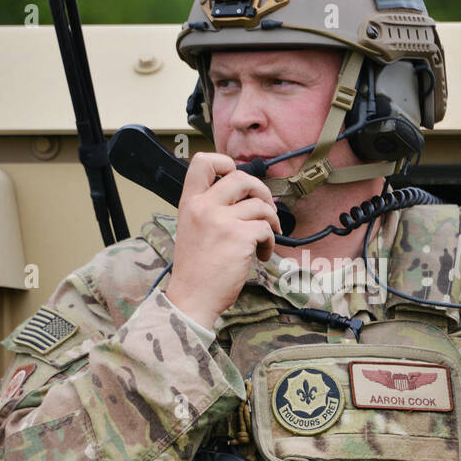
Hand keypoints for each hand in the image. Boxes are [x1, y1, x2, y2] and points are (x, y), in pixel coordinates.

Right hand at [164, 152, 281, 329]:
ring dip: (271, 220)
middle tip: (266, 208)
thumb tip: (244, 196)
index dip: (225, 162)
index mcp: (189, 203)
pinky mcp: (239, 237)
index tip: (237, 178)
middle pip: (241, 177)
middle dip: (261, 191)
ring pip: (260, 205)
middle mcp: (204, 207)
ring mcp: (221, 221)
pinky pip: (266, 228)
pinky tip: (262, 254)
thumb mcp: (192, 229)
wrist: (192, 298)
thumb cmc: (195, 269)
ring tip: (266, 237)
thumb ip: (210, 209)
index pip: (203, 162)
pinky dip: (270, 242)